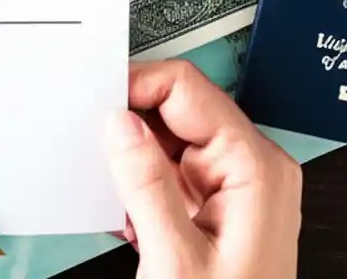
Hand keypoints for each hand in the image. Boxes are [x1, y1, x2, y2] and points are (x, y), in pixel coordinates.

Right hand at [106, 60, 302, 278]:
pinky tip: (129, 216)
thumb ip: (146, 184)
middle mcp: (252, 169)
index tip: (94, 102)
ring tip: (112, 192)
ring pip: (169, 143)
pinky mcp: (216, 210)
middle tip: (91, 147)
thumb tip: (120, 123)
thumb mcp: (175, 259)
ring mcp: (235, 189)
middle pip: (178, 111)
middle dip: (131, 126)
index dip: (137, 88)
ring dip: (133, 161)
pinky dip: (141, 187)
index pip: (188, 90)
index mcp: (255, 167)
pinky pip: (170, 175)